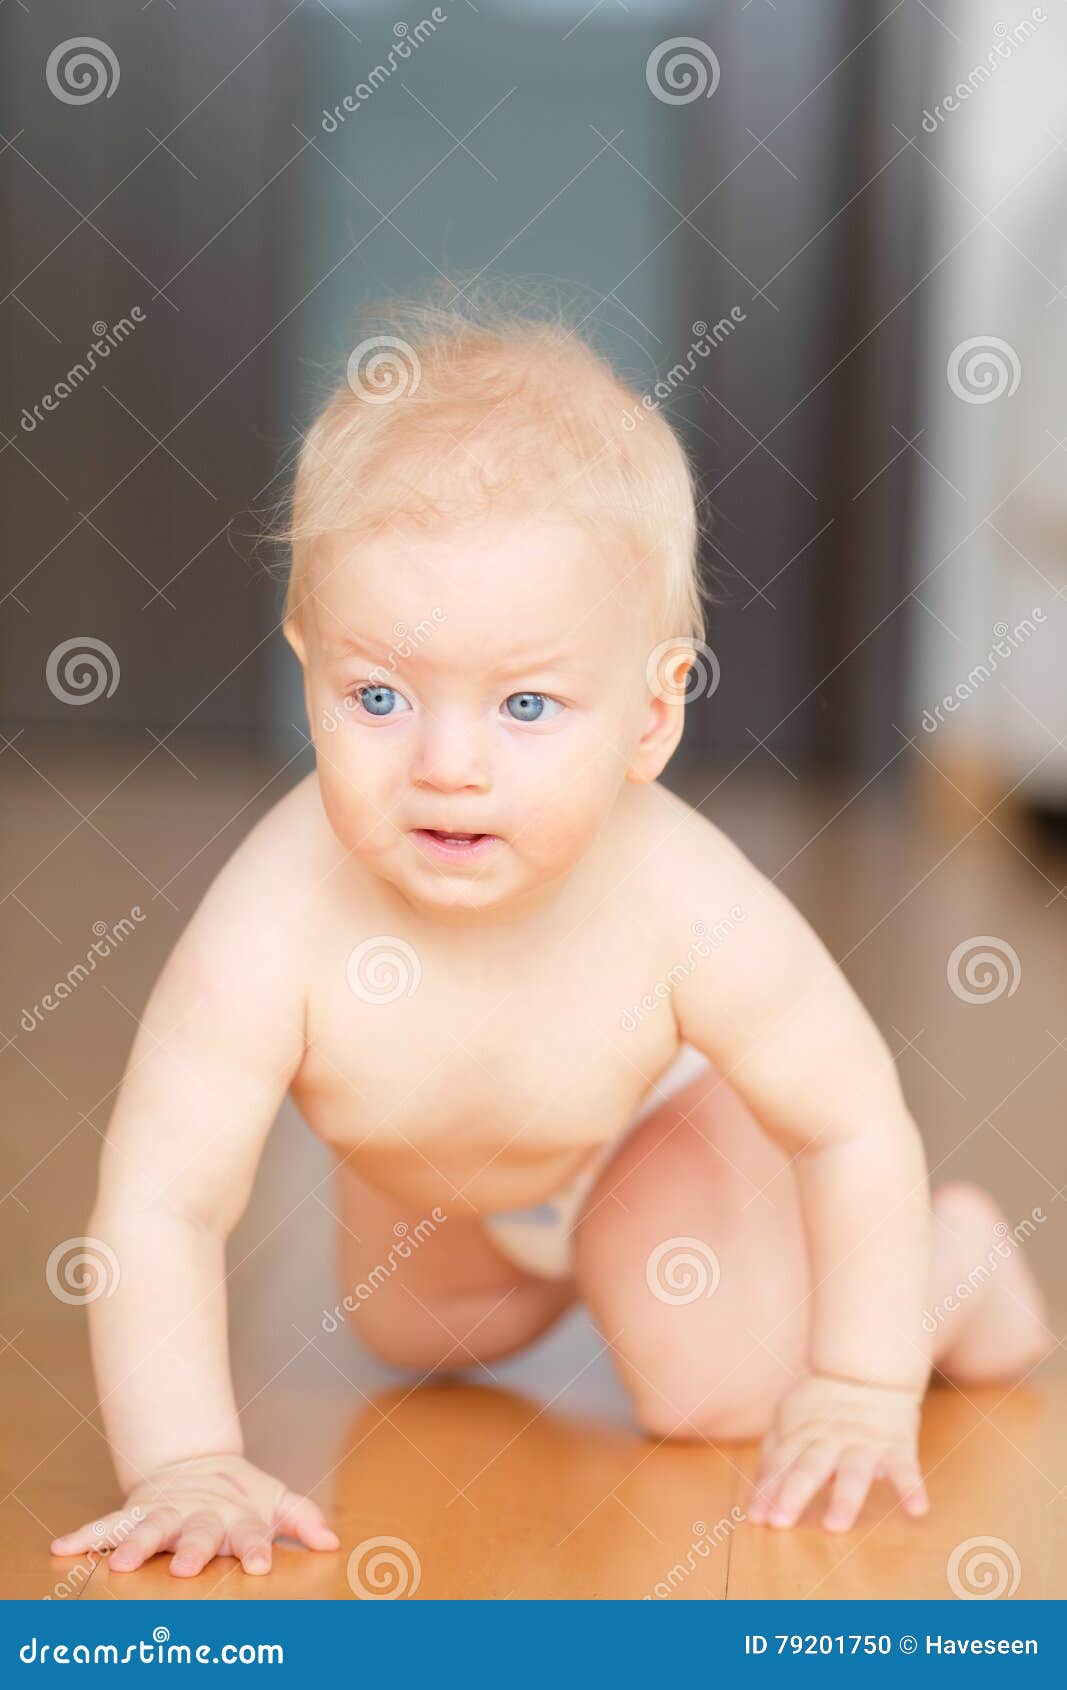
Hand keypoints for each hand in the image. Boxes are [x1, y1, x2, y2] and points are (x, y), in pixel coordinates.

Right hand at [49, 1452, 340, 1576]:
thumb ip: (302, 1518)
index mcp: (236, 1515)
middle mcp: (200, 1514)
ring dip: (138, 1545)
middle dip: (194, 1549)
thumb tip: (333, 1542)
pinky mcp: (138, 1510)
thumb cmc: (240, 1494)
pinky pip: (109, 1524)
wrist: (196, 1459)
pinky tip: (64, 1547)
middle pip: (198, 1532)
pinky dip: (88, 1535)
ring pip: (151, 1527)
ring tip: (124, 1565)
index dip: (255, 1548)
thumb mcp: (274, 1499)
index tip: (259, 1566)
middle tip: (189, 1568)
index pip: (251, 1533)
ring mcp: (167, 1511)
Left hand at [748, 1372, 928, 1532]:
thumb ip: (774, 1458)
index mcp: (802, 1434)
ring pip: (853, 1473)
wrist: (869, 1369)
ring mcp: (864, 1443)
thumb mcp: (791, 1421)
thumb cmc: (822, 1407)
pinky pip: (906, 1469)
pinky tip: (916, 1510)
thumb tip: (758, 1503)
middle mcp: (830, 1439)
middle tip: (781, 1521)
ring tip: (835, 1526)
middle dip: (794, 1493)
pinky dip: (912, 1488)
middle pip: (810, 1468)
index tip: (755, 1517)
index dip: (768, 1489)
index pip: (781, 1463)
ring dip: (844, 1499)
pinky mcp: (896, 1445)